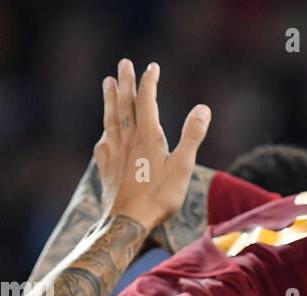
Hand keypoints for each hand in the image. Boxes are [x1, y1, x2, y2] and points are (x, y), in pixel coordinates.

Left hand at [95, 59, 210, 233]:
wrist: (127, 221)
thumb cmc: (158, 197)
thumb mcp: (182, 167)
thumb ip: (192, 136)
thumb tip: (203, 108)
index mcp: (147, 136)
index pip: (146, 101)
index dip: (149, 82)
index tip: (152, 67)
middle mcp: (127, 139)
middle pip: (125, 104)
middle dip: (126, 83)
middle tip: (124, 64)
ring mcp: (113, 153)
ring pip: (111, 119)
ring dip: (110, 100)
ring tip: (108, 83)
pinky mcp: (106, 168)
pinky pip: (103, 143)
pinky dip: (105, 131)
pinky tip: (104, 133)